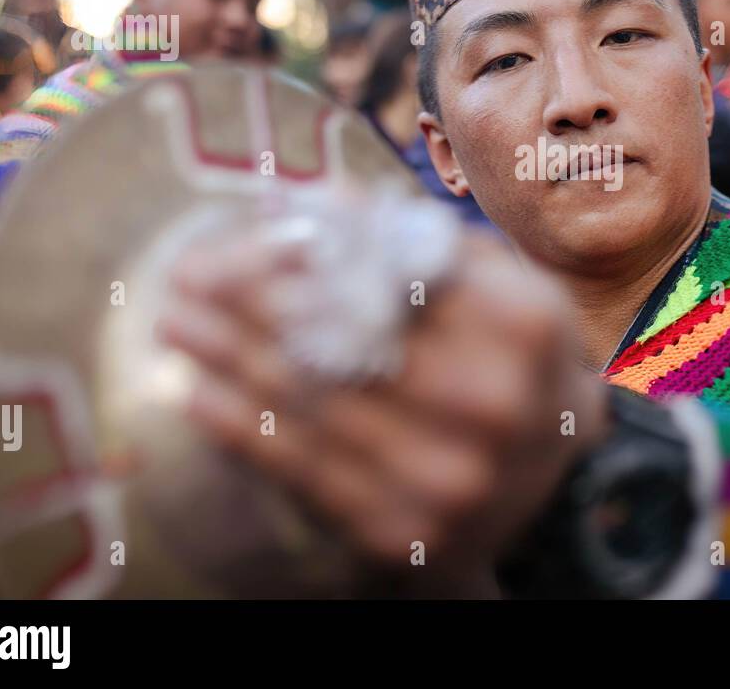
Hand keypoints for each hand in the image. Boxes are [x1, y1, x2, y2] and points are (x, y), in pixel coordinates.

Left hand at [158, 220, 609, 593]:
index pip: (388, 270)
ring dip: (226, 355)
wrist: (558, 488)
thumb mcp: (506, 286)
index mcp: (524, 325)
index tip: (245, 230)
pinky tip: (192, 390)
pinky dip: (238, 425)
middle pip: (340, 334)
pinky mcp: (405, 530)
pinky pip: (301, 468)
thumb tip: (329, 199)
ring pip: (310, 400)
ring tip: (172, 318)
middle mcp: (493, 404)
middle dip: (248, 299)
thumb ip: (425, 242)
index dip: (307, 248)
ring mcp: (449, 478)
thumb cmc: (520, 362)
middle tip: (186, 272)